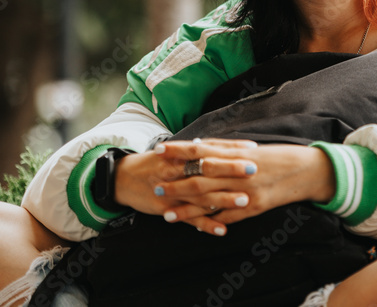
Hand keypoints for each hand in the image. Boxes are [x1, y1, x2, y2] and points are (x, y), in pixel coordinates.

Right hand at [115, 138, 257, 233]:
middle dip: (230, 169)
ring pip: (200, 195)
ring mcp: (173, 191)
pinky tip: (222, 229)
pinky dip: (205, 224)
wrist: (123, 178)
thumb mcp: (175, 152)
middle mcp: (177, 170)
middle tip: (253, 169)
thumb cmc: (156, 163)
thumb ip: (199, 150)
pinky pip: (189, 218)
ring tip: (245, 200)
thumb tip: (228, 147)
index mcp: (181, 154)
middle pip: (206, 168)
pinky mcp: (168, 209)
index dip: (231, 148)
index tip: (252, 148)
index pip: (210, 147)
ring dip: (223, 198)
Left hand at [152, 143, 334, 234]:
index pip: (202, 150)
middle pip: (200, 177)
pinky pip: (228, 217)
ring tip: (166, 214)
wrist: (309, 170)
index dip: (179, 151)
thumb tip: (201, 146)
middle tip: (155, 186)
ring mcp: (246, 191)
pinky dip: (211, 223)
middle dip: (176, 183)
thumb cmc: (280, 156)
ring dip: (187, 208)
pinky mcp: (255, 207)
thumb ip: (228, 149)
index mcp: (239, 153)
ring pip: (210, 201)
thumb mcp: (253, 148)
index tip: (159, 151)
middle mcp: (240, 172)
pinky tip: (196, 228)